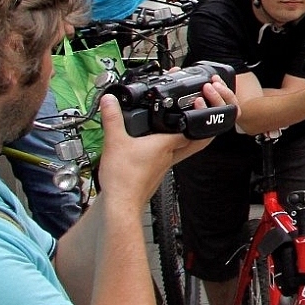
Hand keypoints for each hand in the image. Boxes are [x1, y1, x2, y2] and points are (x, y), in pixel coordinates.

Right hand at [95, 87, 213, 204]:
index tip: (193, 107)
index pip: (190, 128)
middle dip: (194, 129)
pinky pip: (165, 160)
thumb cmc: (124, 178)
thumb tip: (109, 101)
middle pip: (190, 140)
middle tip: (195, 119)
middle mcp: (169, 156)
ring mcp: (163, 167)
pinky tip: (152, 150)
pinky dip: (163, 152)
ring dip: (177, 140)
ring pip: (178, 151)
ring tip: (172, 130)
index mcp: (165, 145)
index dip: (194, 117)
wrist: (122, 203)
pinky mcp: (155, 175)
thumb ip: (112, 118)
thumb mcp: (115, 141)